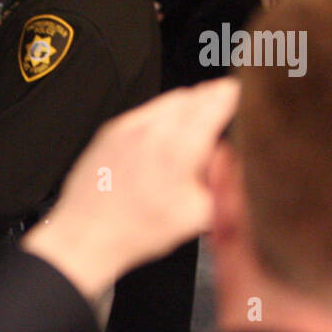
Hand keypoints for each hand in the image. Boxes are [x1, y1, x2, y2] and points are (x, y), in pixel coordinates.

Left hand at [22, 77, 238, 300]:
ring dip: (187, 110)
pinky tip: (161, 146)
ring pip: (169, 101)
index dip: (238, 96)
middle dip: (213, 103)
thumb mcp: (200, 213)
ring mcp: (128, 126)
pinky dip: (161, 120)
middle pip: (196, 94)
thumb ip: (223, 179)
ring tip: (192, 139)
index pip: (219, 97)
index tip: (246, 99)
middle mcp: (152, 128)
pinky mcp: (110, 131)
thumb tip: (233, 157)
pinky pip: (145, 113)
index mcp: (179, 145)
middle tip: (223, 121)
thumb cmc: (136, 231)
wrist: (85, 237)